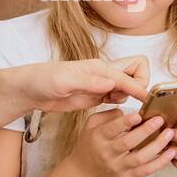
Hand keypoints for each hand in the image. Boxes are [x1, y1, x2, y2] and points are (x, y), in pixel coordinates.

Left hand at [18, 55, 150, 112]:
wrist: (29, 90)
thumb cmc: (42, 80)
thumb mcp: (64, 81)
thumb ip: (88, 82)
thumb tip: (111, 82)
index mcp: (98, 68)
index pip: (127, 76)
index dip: (139, 88)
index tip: (146, 101)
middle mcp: (102, 74)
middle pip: (135, 71)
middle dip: (139, 85)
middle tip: (128, 100)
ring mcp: (100, 85)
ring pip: (128, 84)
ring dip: (130, 95)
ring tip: (116, 105)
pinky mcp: (95, 96)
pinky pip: (117, 96)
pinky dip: (122, 101)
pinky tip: (112, 108)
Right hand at [67, 108, 176, 176]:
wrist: (82, 174)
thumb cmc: (89, 146)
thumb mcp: (90, 126)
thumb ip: (107, 116)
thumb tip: (127, 112)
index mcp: (98, 137)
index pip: (112, 129)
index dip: (125, 122)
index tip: (138, 115)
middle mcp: (108, 153)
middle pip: (128, 142)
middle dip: (146, 130)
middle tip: (160, 120)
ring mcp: (118, 166)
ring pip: (140, 158)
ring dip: (157, 146)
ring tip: (169, 134)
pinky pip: (146, 170)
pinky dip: (160, 162)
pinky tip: (170, 153)